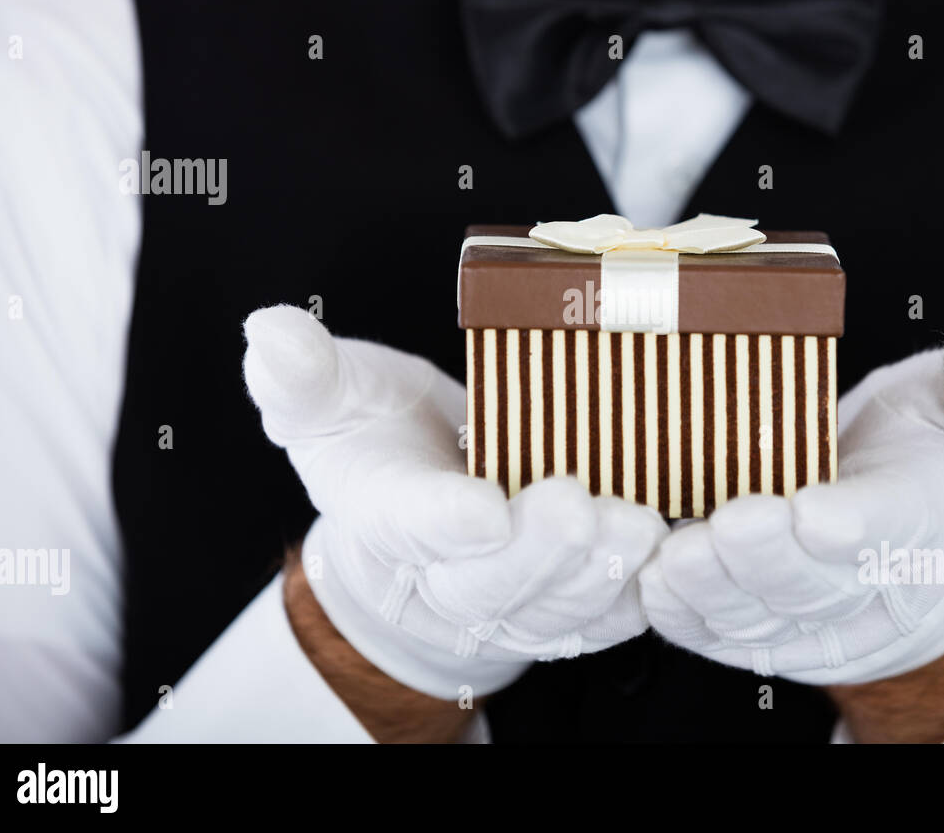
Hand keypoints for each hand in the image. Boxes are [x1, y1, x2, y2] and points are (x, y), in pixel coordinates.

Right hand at [243, 306, 666, 700]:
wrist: (420, 513)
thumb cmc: (380, 448)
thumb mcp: (330, 401)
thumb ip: (303, 374)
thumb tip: (268, 329)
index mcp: (388, 516)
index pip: (410, 525)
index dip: (445, 522)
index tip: (480, 509)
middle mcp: (451, 572)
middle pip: (492, 582)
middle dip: (538, 551)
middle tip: (578, 505)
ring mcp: (516, 596)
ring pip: (558, 606)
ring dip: (600, 573)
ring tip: (640, 525)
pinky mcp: (569, 604)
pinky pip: (608, 614)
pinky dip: (641, 591)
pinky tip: (674, 549)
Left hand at [639, 305, 943, 685]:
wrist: (903, 547)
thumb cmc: (927, 461)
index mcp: (925, 521)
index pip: (893, 528)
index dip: (853, 526)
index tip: (816, 513)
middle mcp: (868, 583)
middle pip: (816, 584)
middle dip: (768, 560)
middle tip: (726, 525)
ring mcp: (810, 617)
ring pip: (759, 618)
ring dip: (714, 593)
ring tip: (674, 557)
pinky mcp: (759, 632)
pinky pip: (717, 635)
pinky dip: (682, 616)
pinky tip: (652, 584)